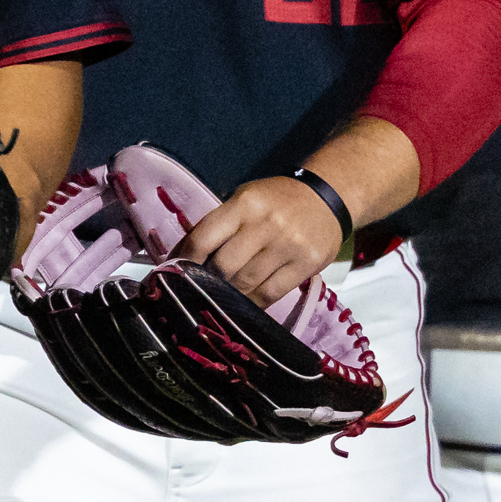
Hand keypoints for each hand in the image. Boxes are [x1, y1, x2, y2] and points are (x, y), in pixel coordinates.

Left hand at [180, 173, 347, 305]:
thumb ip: (220, 224)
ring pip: (246, 283)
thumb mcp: (246, 200)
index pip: (203, 238)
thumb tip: (186, 256)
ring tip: (223, 297)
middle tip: (201, 288)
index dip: (184, 259)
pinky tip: (246, 304)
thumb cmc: (278, 200)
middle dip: (208, 281)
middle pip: (223, 266)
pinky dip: (254, 303)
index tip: (173, 272)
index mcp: (244, 204)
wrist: (327, 196)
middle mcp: (265, 224)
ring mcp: (287, 245)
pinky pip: (271, 293)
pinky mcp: (306, 264)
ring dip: (230, 294)